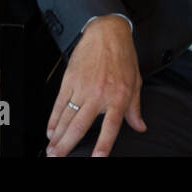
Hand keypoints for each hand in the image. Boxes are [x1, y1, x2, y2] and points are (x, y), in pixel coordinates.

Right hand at [45, 15, 144, 156]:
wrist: (107, 33)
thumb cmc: (123, 57)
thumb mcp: (136, 82)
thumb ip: (135, 108)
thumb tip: (140, 126)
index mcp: (119, 96)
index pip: (111, 126)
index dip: (104, 144)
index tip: (97, 158)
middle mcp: (100, 94)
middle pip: (80, 126)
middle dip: (67, 145)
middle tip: (58, 158)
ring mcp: (83, 87)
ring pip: (66, 117)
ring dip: (57, 136)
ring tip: (52, 149)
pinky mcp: (70, 80)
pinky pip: (59, 104)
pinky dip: (53, 119)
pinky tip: (51, 130)